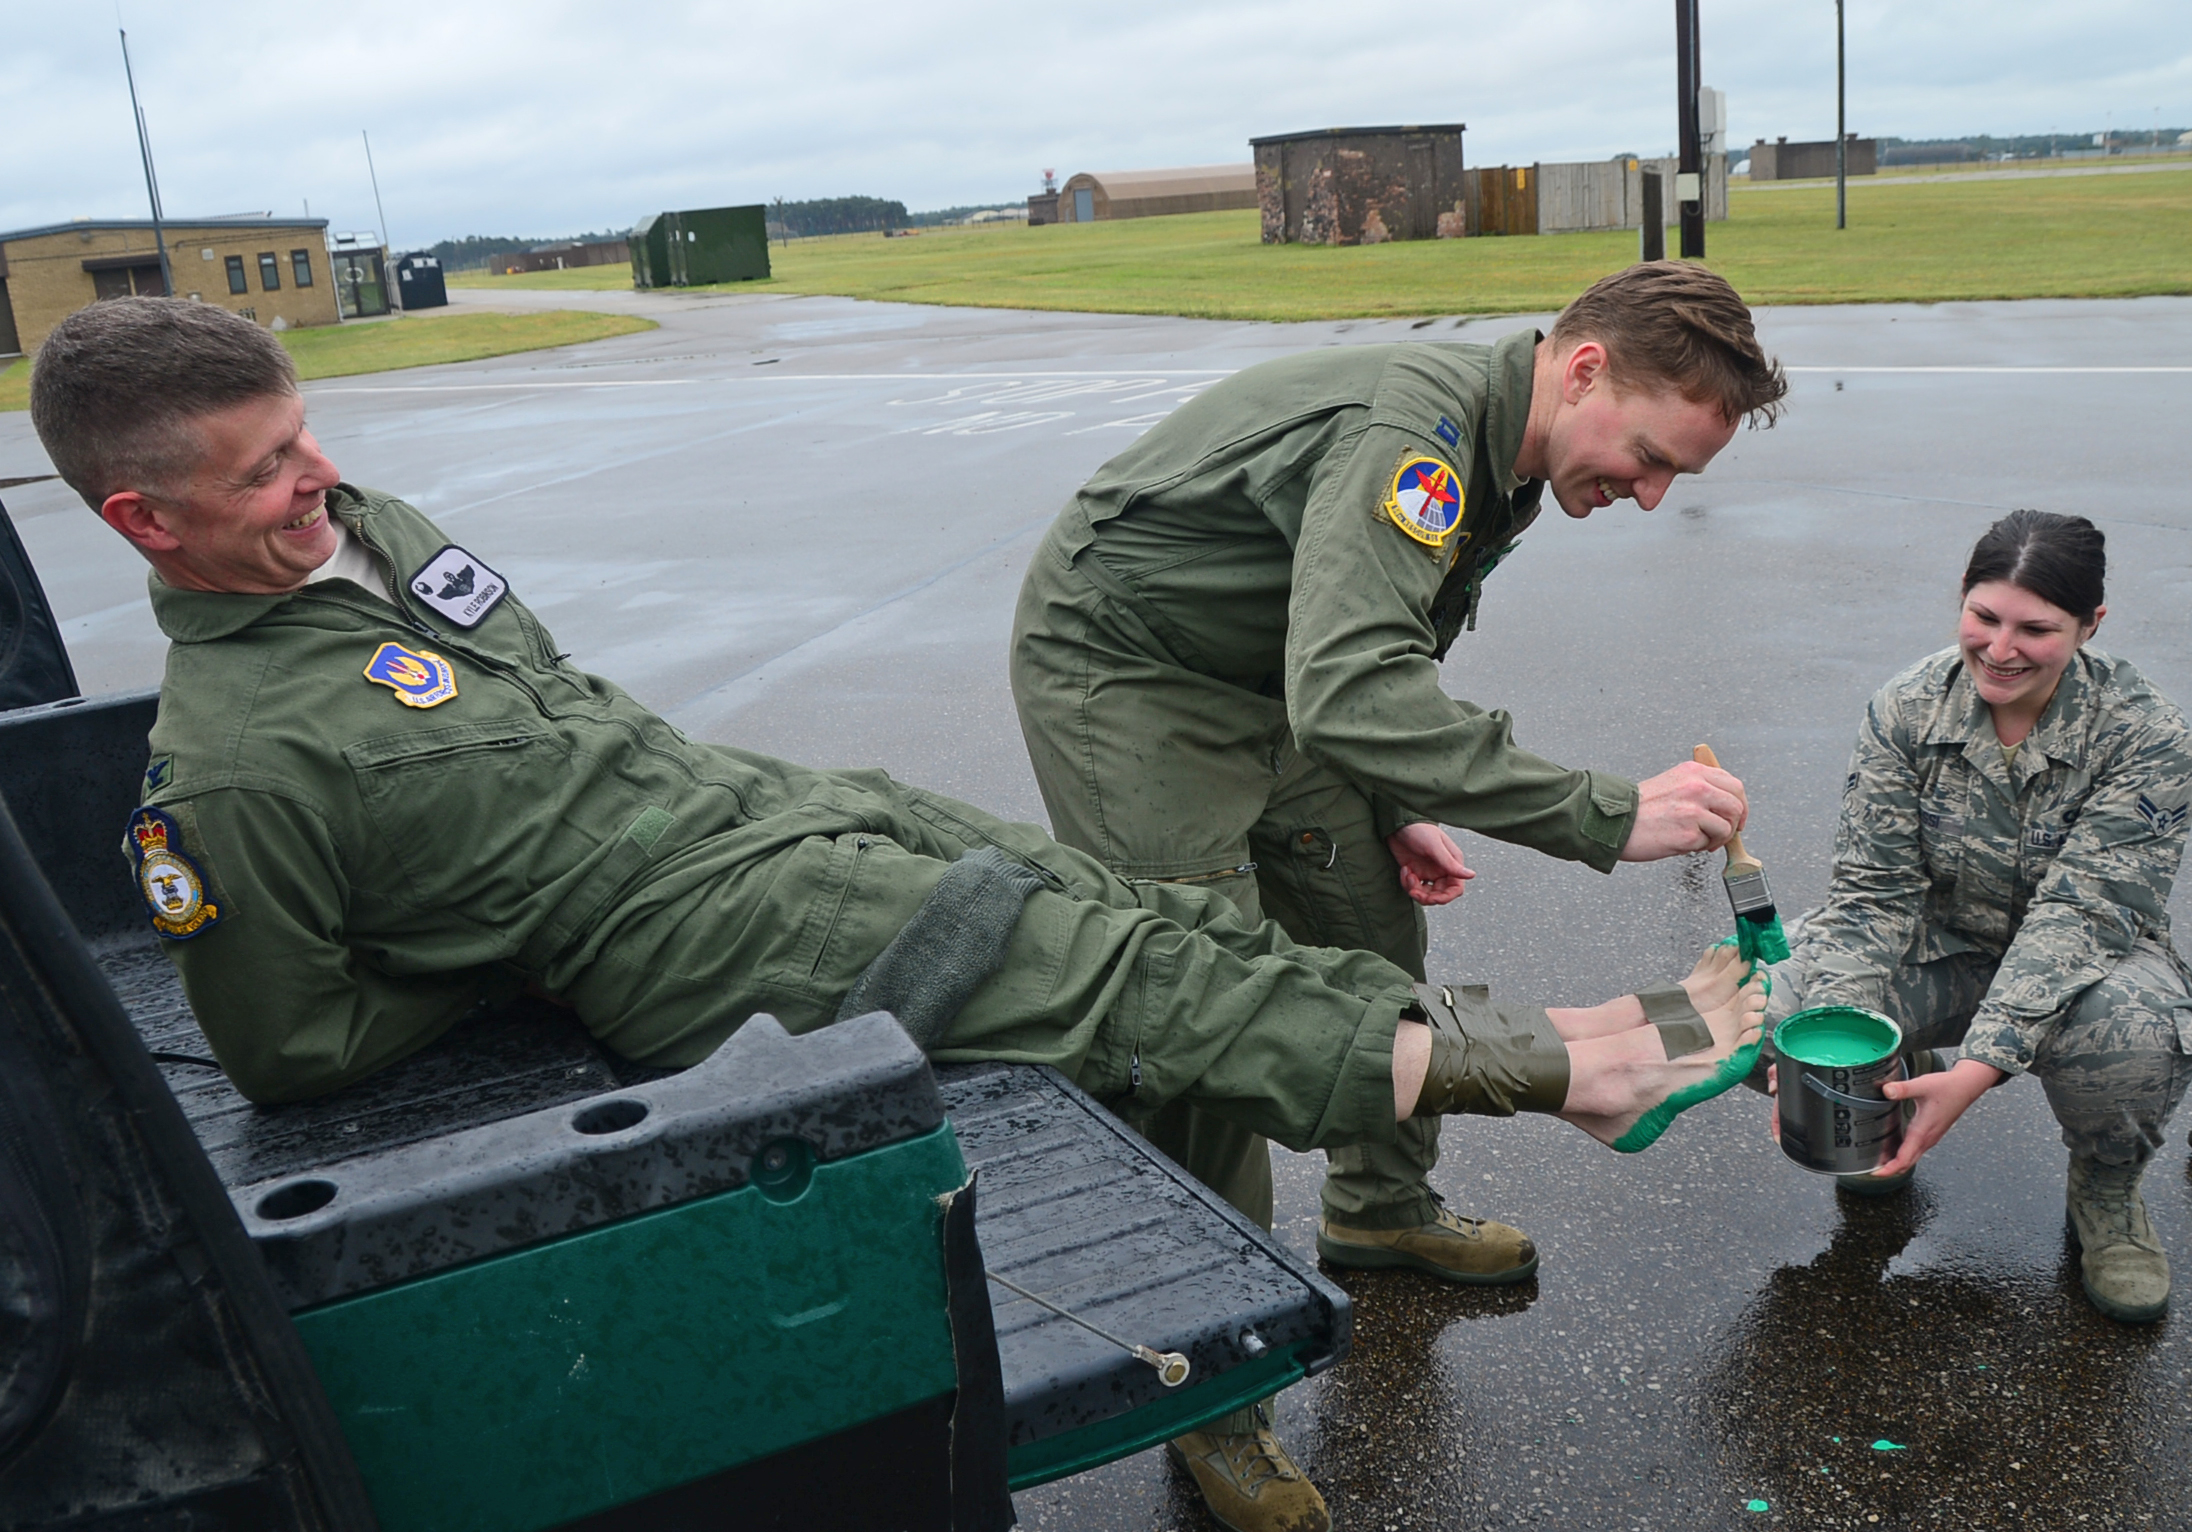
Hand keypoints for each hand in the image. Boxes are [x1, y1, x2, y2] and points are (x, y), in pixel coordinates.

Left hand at [1386, 822, 1474, 905]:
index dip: (1446, 897)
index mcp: (1452, 864)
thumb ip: (1450, 864)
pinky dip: (1406, 883)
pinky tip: (1404, 869)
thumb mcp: (1434, 847)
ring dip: (1414, 889)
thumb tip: (1472, 875)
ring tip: (1408, 874)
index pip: (1456, 889)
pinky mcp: (1415, 873)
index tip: (1432, 899)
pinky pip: (1413, 888)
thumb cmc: (1419, 830)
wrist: (1398, 824)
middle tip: (1413, 890)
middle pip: (1439, 895)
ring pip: (1425, 894)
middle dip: (1425, 897)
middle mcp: (1442, 870)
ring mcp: (1428, 872)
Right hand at [1618, 761, 1747, 861]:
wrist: (1614, 821)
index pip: (1734, 785)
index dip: (1740, 804)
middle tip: (1723, 833)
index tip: (1737, 816)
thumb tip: (1724, 805)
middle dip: (1733, 824)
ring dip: (1716, 838)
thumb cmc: (1638, 807)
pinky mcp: (1688, 833)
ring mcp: (1693, 810)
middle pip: (1736, 806)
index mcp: (1693, 772)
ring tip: (1698, 840)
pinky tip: (1681, 842)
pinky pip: (1707, 843)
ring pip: (1726, 828)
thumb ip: (1698, 787)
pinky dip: (1698, 847)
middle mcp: (1696, 787)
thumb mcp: (1672, 783)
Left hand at [1870, 1058, 2004, 1177]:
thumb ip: (1903, 1089)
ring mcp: (1931, 1137)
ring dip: (1896, 1162)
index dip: (1890, 1169)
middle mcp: (1927, 1138)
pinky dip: (1903, 1153)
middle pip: (1907, 1162)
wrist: (1966, 1086)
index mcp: (1923, 1132)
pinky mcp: (1932, 1132)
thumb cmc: (1948, 1088)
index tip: (1876, 1174)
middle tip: (1871, 1170)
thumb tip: (1886, 1091)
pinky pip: (1916, 1149)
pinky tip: (1893, 1146)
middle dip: (1890, 1169)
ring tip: (1877, 1160)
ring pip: (1912, 1156)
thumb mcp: (1922, 1086)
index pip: (1905, 1159)